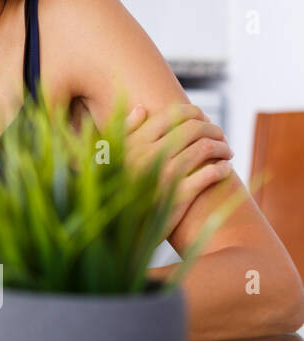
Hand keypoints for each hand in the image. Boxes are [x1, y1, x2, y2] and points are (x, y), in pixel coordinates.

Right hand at [124, 103, 232, 230]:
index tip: (205, 120)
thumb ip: (125, 132)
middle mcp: (149, 155)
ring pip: (205, 149)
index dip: (196, 113)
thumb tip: (141, 109)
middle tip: (222, 136)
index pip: (174, 114)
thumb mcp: (112, 157)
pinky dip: (222, 169)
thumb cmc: (119, 191)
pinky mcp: (180, 195)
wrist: (124, 231)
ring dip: (222, 148)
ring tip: (227, 152)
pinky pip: (210, 174)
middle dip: (214, 129)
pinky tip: (225, 169)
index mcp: (135, 142)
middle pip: (194, 129)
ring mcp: (165, 175)